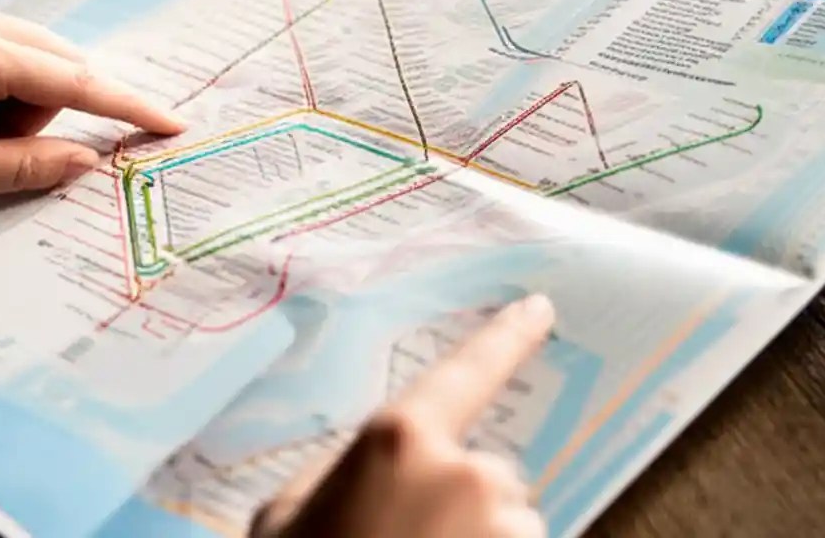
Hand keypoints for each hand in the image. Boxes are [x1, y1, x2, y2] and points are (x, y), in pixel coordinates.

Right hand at [251, 294, 554, 537]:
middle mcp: (464, 473)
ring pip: (504, 524)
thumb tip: (373, 466)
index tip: (539, 309)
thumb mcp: (285, 513)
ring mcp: (502, 528)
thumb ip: (336, 470)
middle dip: (456, 502)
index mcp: (398, 439)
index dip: (505, 337)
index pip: (466, 372)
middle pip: (485, 472)